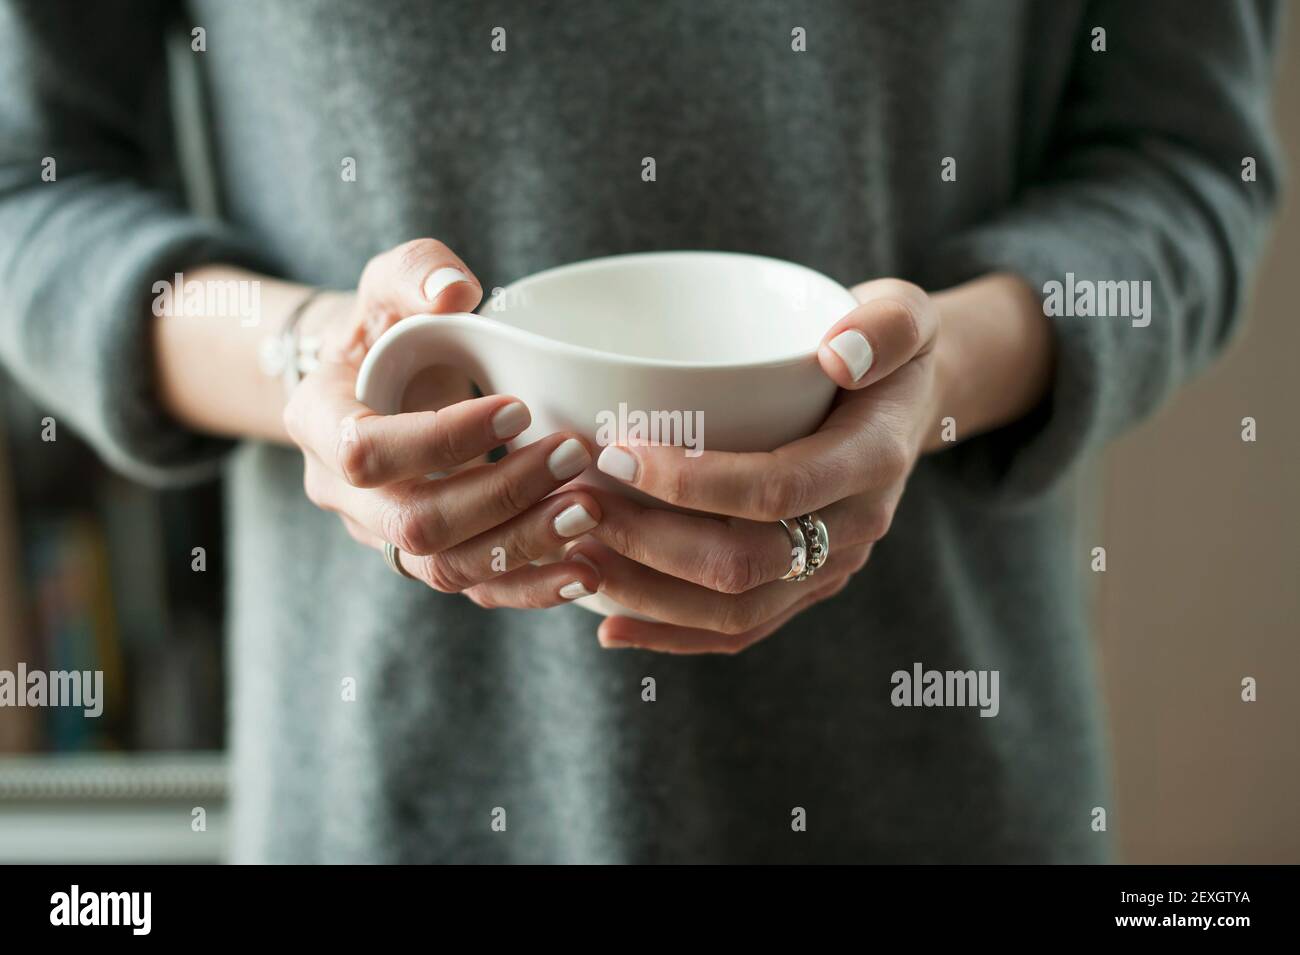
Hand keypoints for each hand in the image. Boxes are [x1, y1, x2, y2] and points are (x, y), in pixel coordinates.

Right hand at [284, 239, 602, 607]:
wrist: (379, 387)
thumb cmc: (388, 330)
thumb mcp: (389, 285)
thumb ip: (416, 272)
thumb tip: (454, 291)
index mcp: (318, 422)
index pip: (368, 451)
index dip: (443, 439)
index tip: (518, 407)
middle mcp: (344, 495)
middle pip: (415, 522)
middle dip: (500, 495)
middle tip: (571, 456)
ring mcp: (383, 536)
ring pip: (445, 568)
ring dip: (523, 545)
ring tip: (589, 512)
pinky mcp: (429, 559)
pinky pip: (474, 591)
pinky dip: (532, 587)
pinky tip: (586, 570)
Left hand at [566, 279, 944, 652]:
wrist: (909, 402)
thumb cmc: (890, 347)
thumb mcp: (908, 311)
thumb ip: (888, 325)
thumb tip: (839, 355)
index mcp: (873, 460)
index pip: (777, 488)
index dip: (693, 482)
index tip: (619, 451)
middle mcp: (856, 527)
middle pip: (745, 562)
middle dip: (652, 543)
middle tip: (579, 507)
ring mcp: (830, 565)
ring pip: (736, 610)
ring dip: (648, 594)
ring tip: (577, 559)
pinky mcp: (805, 585)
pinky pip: (740, 629)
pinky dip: (673, 634)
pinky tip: (611, 626)